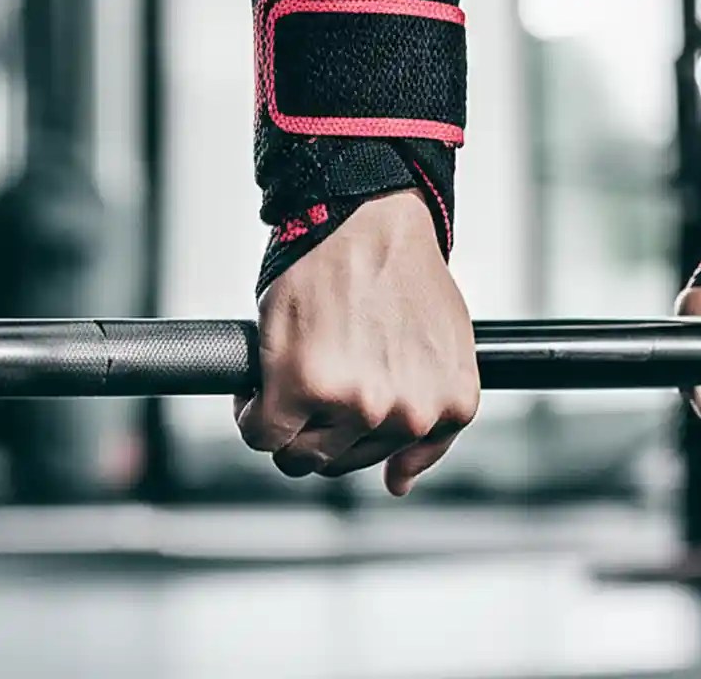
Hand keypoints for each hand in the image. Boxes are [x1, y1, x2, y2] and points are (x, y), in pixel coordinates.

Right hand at [234, 190, 479, 495]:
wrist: (369, 218)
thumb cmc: (402, 272)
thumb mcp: (445, 348)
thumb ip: (432, 415)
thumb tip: (400, 483)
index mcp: (449, 406)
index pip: (390, 462)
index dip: (355, 431)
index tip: (342, 407)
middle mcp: (408, 414)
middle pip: (341, 461)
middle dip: (318, 428)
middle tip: (311, 381)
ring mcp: (356, 404)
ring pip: (300, 455)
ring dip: (286, 425)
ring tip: (289, 372)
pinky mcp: (302, 386)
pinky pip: (260, 434)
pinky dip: (250, 414)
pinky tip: (260, 382)